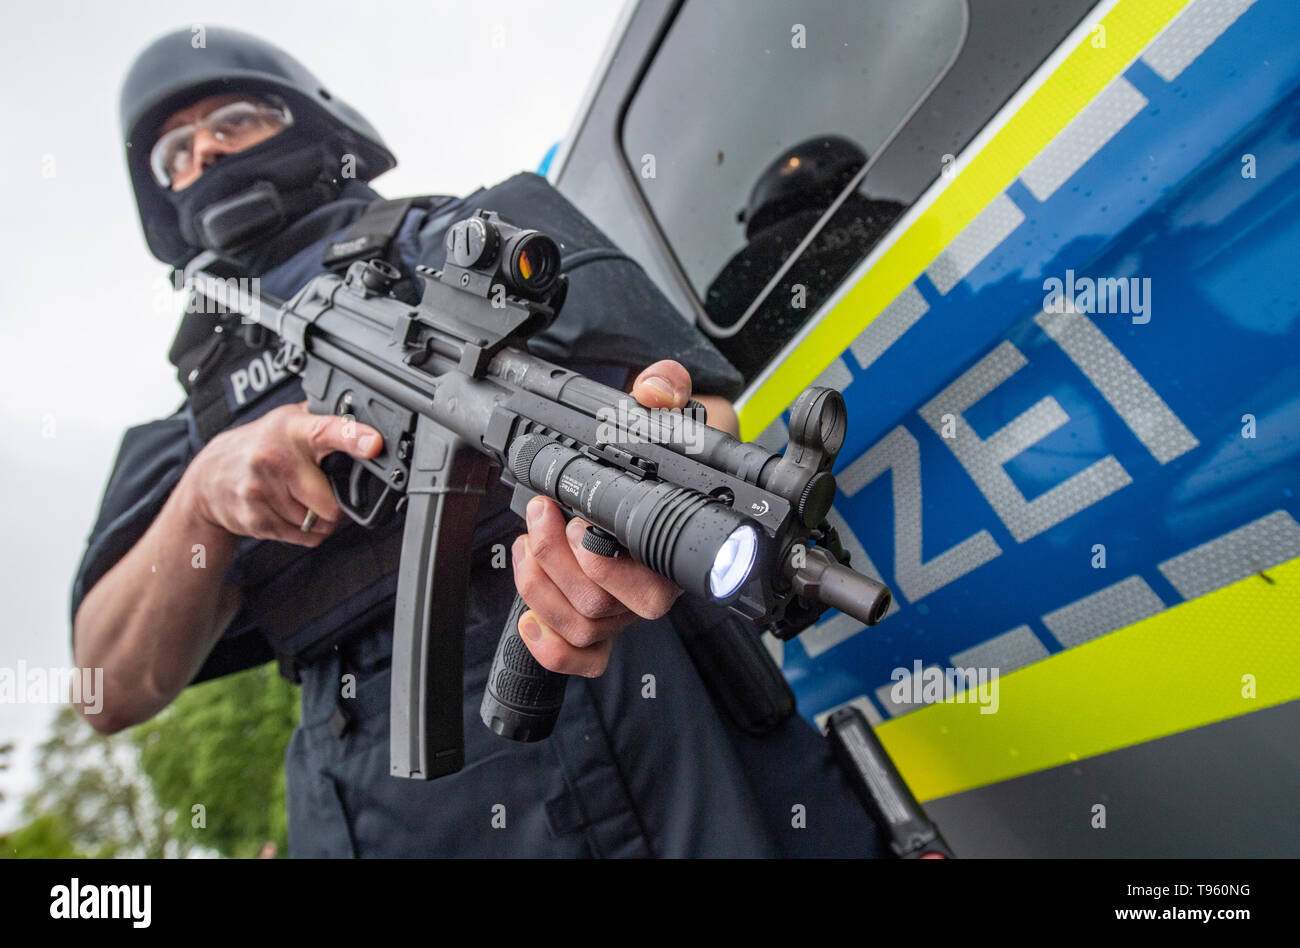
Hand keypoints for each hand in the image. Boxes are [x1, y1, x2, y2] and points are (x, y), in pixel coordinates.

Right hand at [185, 401, 382, 546]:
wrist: (209, 476)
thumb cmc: (261, 444)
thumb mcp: (291, 420)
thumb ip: (326, 418)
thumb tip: (365, 420)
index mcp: (292, 429)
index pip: (327, 430)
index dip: (353, 437)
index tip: (373, 443)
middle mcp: (275, 458)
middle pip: (331, 502)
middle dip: (335, 502)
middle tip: (322, 489)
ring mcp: (261, 490)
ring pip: (319, 522)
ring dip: (318, 517)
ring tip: (298, 498)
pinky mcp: (255, 519)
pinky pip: (304, 536)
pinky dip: (305, 530)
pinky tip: (288, 511)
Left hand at [511, 360, 702, 676]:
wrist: (673, 467)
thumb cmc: (680, 450)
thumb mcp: (680, 413)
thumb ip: (668, 391)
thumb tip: (656, 391)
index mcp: (674, 546)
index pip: (652, 582)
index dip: (605, 563)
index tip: (578, 523)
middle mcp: (654, 583)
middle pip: (605, 608)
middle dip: (558, 563)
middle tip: (541, 514)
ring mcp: (627, 606)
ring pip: (583, 626)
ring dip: (540, 586)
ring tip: (526, 538)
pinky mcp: (605, 620)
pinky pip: (585, 658)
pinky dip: (552, 649)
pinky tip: (528, 619)